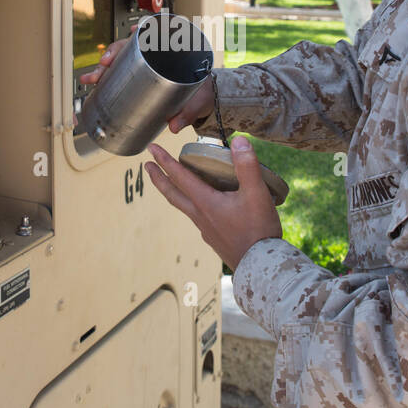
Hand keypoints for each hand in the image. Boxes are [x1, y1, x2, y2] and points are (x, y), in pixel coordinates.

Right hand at [78, 26, 214, 134]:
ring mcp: (146, 66)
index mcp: (173, 53)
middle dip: (113, 54)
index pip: (154, 35)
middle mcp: (156, 55)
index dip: (139, 33)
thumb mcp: (197, 102)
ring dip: (104, 68)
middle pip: (130, 48)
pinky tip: (95, 82)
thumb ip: (188, 113)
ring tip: (91, 79)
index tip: (130, 35)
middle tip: (102, 66)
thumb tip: (174, 126)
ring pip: (120, 61)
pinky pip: (121, 73)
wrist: (204, 99)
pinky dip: (107, 77)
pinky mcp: (140, 77)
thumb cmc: (202, 93)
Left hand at [145, 136, 281, 270]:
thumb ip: (247, 166)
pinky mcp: (214, 239)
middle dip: (158, 178)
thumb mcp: (257, 194)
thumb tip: (240, 141)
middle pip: (172, 194)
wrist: (260, 266)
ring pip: (183, 206)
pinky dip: (193, 206)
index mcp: (205, 202)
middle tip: (146, 166)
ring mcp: (205, 229)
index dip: (165, 160)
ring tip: (172, 184)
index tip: (152, 148)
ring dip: (173, 192)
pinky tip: (204, 207)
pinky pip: (197, 218)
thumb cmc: (259, 230)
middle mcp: (200, 215)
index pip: (180, 176)